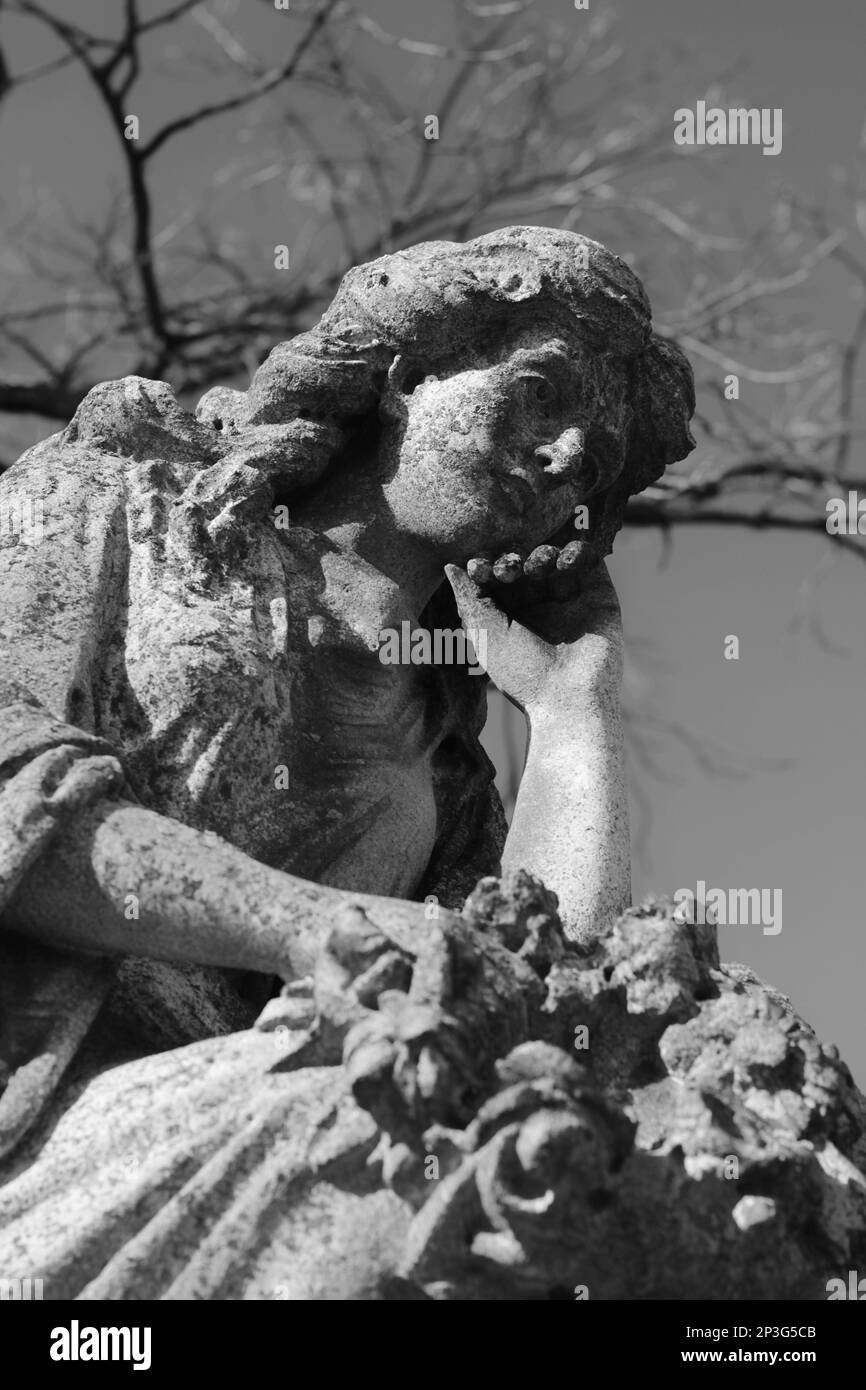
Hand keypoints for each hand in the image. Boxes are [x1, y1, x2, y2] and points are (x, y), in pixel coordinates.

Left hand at [445, 557, 622, 717]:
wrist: (568, 697)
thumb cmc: (520, 672)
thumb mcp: (485, 634)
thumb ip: (468, 598)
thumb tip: (449, 565)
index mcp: (508, 612)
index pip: (495, 575)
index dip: (486, 565)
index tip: (479, 568)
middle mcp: (538, 602)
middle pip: (523, 561)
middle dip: (513, 558)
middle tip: (510, 569)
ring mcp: (568, 596)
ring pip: (554, 556)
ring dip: (542, 552)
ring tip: (537, 565)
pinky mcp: (597, 592)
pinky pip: (588, 559)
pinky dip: (576, 550)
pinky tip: (564, 561)